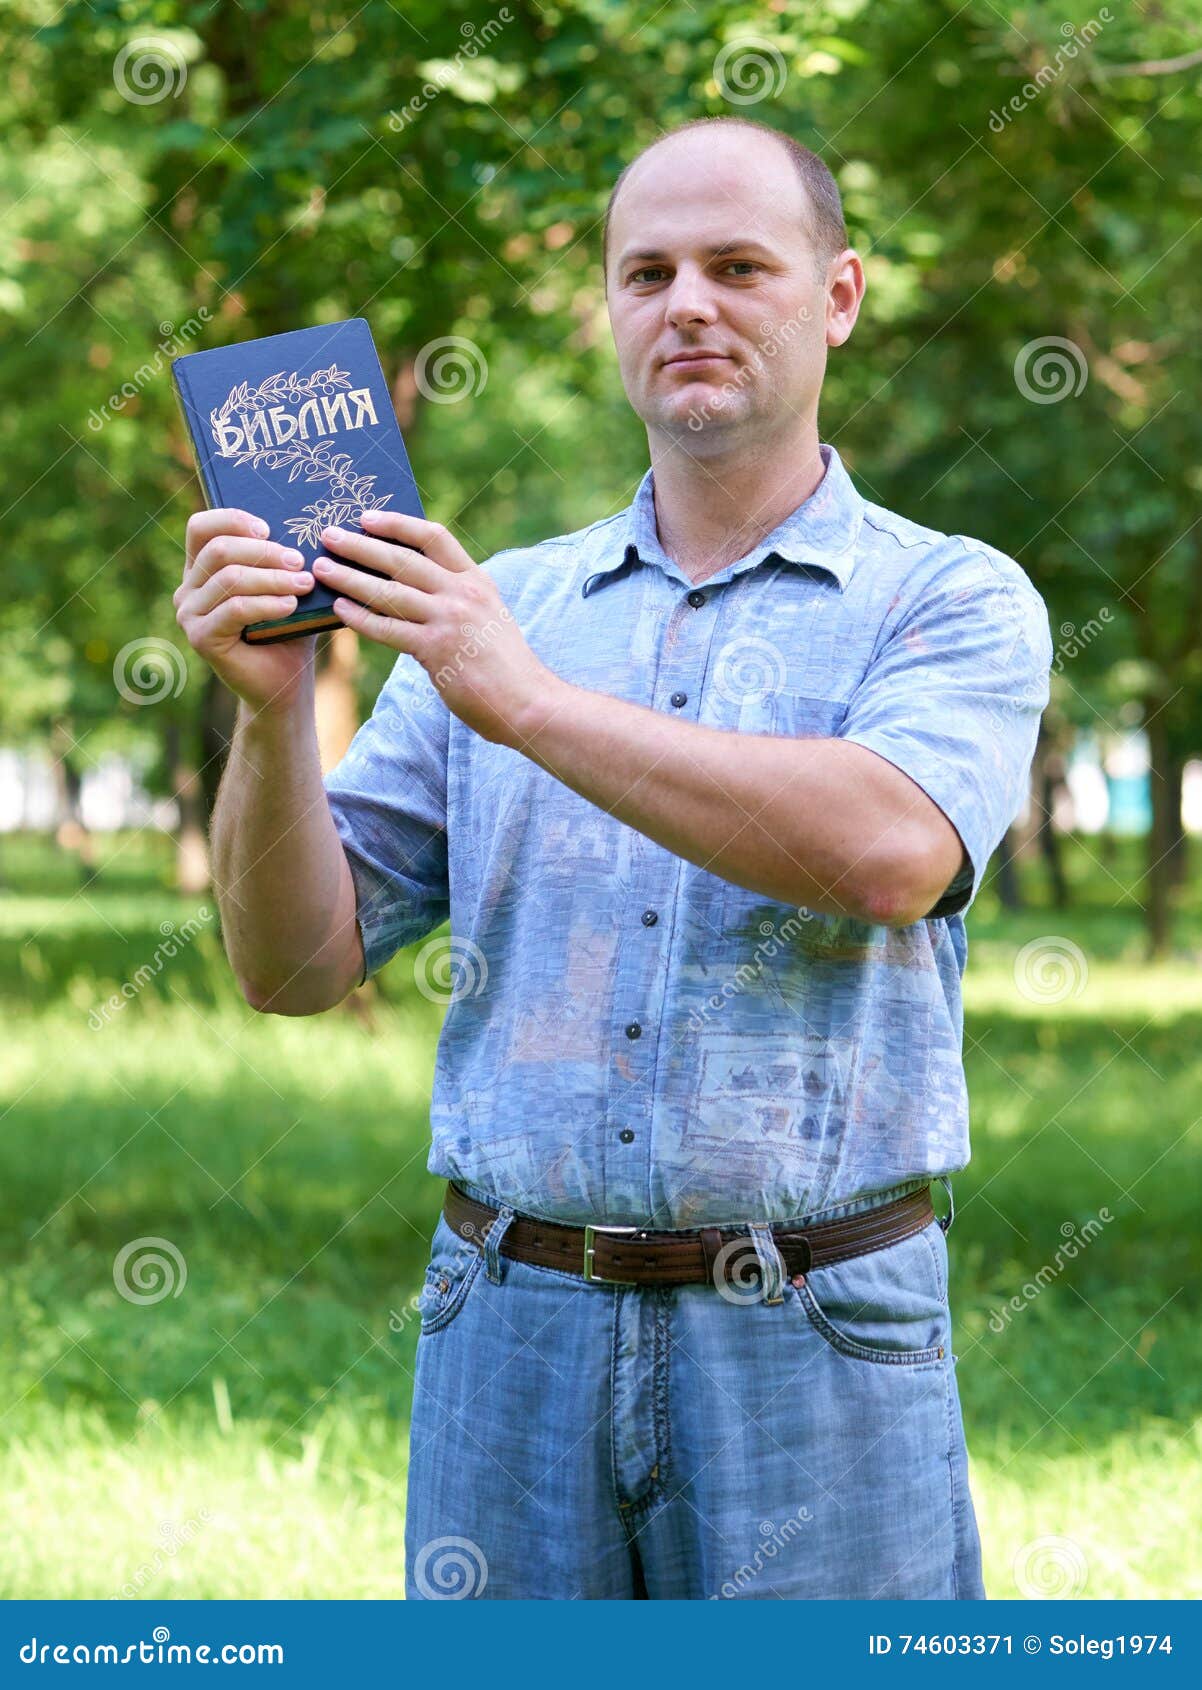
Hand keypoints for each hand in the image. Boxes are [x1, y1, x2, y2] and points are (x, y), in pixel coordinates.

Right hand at [175, 509, 316, 713]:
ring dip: (273, 578)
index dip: (233, 520)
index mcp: (201, 569)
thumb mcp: (284, 587)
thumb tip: (303, 529)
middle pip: (219, 550)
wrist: (284, 683)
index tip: (269, 529)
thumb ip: (280, 559)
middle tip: (300, 562)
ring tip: (304, 584)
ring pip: (230, 579)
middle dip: (265, 552)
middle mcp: (188, 590)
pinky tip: (290, 605)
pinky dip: (267, 604)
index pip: (201, 527)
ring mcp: (190, 614)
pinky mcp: (200, 638)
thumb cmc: (286, 630)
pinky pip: (235, 609)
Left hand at [314, 510, 559, 745]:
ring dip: (350, 577)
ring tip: (322, 568)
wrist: (529, 703)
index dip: (397, 523)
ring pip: (389, 591)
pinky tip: (339, 610)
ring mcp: (450, 621)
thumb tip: (413, 588)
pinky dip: (360, 618)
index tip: (367, 516)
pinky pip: (388, 629)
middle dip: (361, 544)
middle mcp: (463, 594)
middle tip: (328, 533)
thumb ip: (456, 599)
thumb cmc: (504, 666)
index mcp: (477, 581)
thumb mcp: (487, 618)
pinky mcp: (436, 651)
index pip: (434, 537)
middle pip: (403, 559)